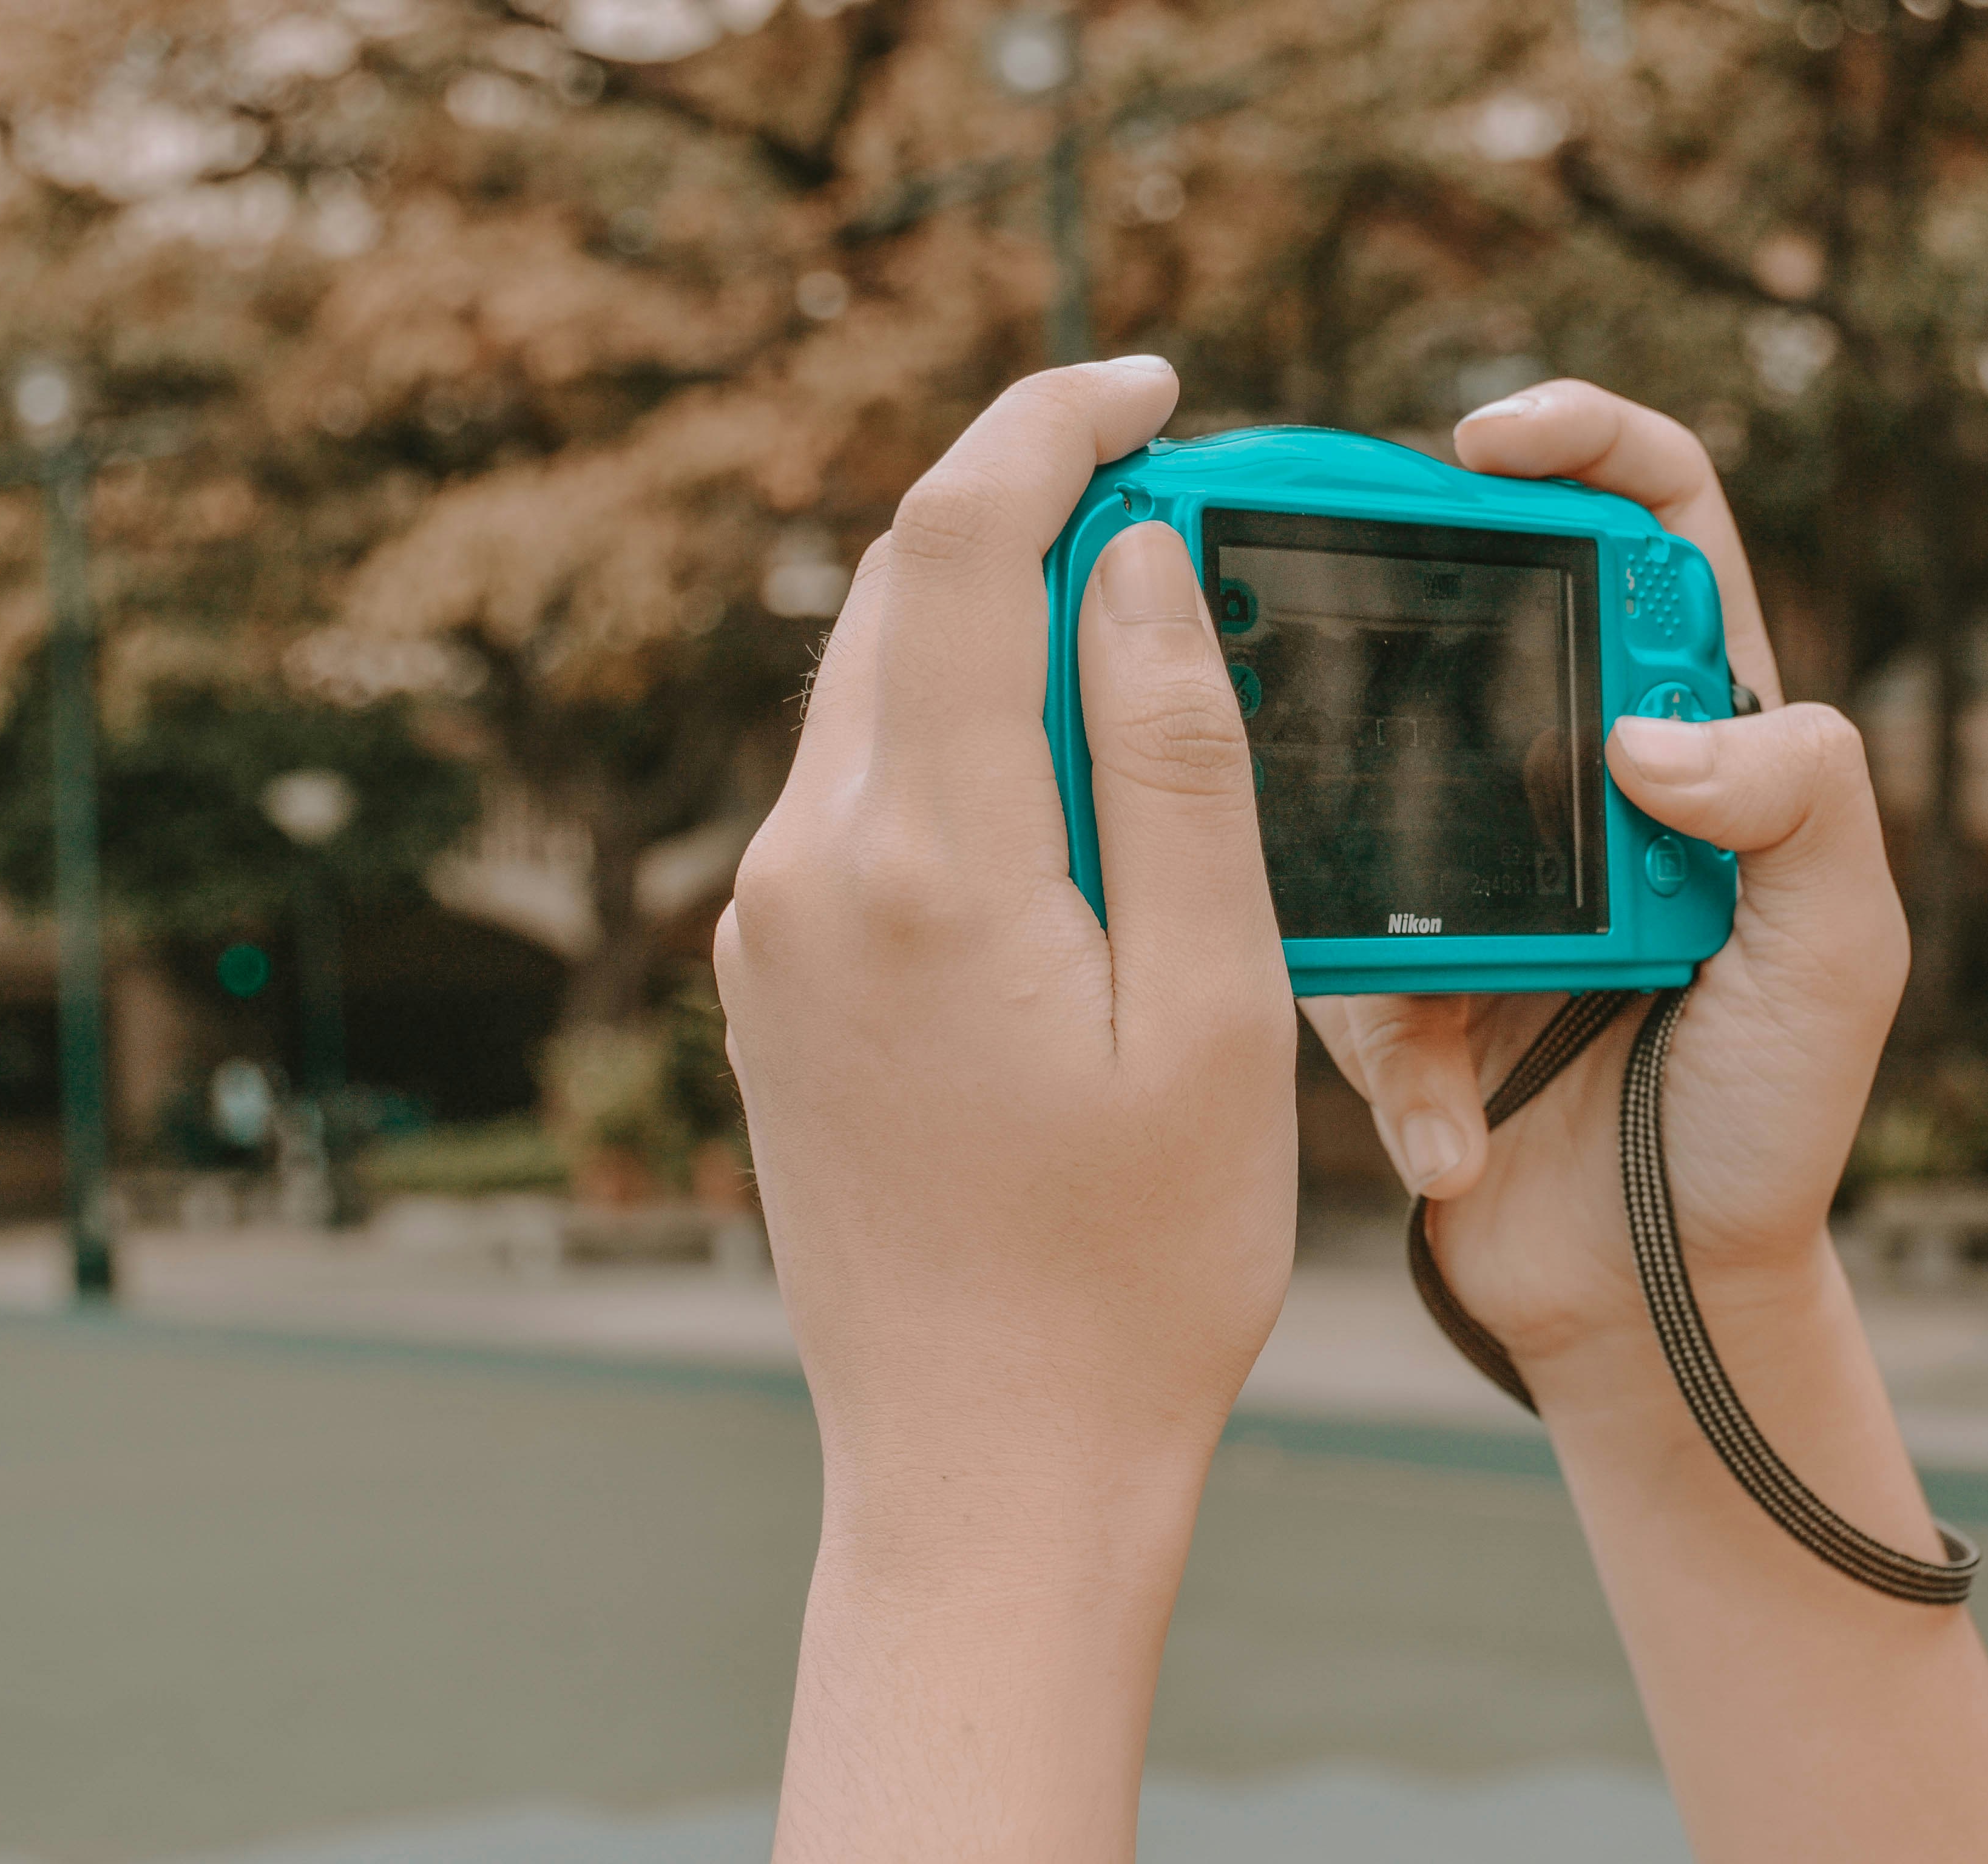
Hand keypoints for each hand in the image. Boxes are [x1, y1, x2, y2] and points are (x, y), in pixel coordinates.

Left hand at [715, 359, 1294, 1859]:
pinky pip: (855, 790)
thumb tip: (1133, 561)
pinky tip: (1061, 794)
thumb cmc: (1134, 1267)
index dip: (1048, 425)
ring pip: (868, 689)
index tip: (1147, 385)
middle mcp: (807, 870)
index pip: (953, 546)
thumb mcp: (1216, 1007)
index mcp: (924, 862)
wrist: (984, 1466)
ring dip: (993, 629)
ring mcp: (771, 930)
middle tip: (1179, 513)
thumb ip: (1171, 764)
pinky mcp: (772, 983)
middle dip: (1029, 515)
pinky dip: (955, 734)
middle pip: (894, 596)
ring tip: (1140, 654)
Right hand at [1306, 384, 1987, 1863]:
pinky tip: (1447, 1126)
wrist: (1663, 1306)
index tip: (1491, 443)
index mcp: (1712, 736)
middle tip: (1342, 621)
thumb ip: (1799, 806)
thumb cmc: (1768, 1122)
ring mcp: (1479, 867)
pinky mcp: (1395, 964)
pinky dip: (1393, 1047)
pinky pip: (1339, 946)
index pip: (1657, 524)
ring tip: (1454, 1018)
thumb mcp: (1837, 955)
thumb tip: (1657, 731)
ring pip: (1377, 778)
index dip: (1585, 445)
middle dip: (1409, 610)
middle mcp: (1585, 775)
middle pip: (1478, 613)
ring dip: (1384, 879)